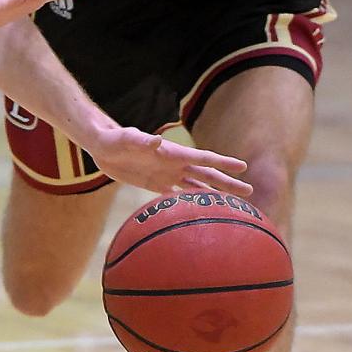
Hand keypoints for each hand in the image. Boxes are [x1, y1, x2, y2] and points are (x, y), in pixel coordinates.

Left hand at [85, 125, 251, 196]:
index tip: (243, 168)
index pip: (204, 158)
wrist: (102, 146)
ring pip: (196, 186)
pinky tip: (200, 212)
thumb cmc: (115, 139)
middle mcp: (174, 164)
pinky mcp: (154, 184)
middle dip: (227, 183)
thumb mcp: (128, 139)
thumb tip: (157, 140)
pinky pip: (176, 196)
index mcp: (173, 153)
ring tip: (231, 204)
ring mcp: (166, 174)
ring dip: (213, 194)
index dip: (223, 163)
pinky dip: (189, 203)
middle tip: (249, 192)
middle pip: (207, 175)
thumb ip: (142, 140)